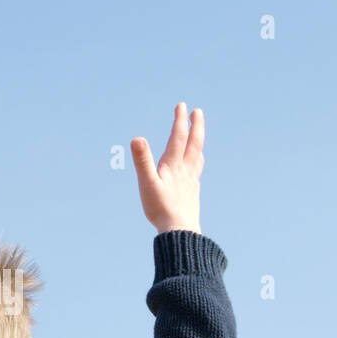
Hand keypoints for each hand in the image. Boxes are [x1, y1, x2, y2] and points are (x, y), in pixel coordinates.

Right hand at [131, 103, 203, 233]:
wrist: (180, 232)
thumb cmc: (160, 209)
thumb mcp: (147, 183)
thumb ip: (142, 160)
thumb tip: (137, 138)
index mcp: (173, 165)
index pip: (178, 137)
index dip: (180, 120)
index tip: (182, 105)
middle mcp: (185, 170)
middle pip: (194, 143)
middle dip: (196, 126)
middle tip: (197, 112)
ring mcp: (191, 181)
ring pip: (197, 156)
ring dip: (199, 142)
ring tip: (199, 136)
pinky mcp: (192, 192)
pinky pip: (196, 171)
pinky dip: (197, 161)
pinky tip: (194, 167)